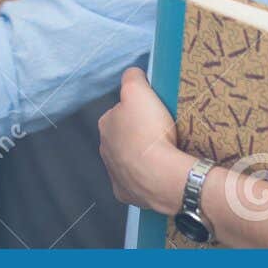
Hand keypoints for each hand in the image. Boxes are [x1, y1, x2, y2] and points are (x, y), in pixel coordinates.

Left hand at [98, 67, 192, 214]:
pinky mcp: (126, 193)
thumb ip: (132, 76)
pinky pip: (136, 182)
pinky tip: (158, 173)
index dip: (138, 109)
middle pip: (124, 136)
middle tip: (161, 132)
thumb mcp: (138, 90)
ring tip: (163, 154)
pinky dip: (145, 177)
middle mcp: (105, 149)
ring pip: (128, 159)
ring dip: (142, 156)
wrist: (161, 175)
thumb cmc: (149, 131)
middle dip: (138, 133)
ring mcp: (115, 174)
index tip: (154, 112)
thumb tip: (132, 74)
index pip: (121, 110)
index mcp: (105, 124)